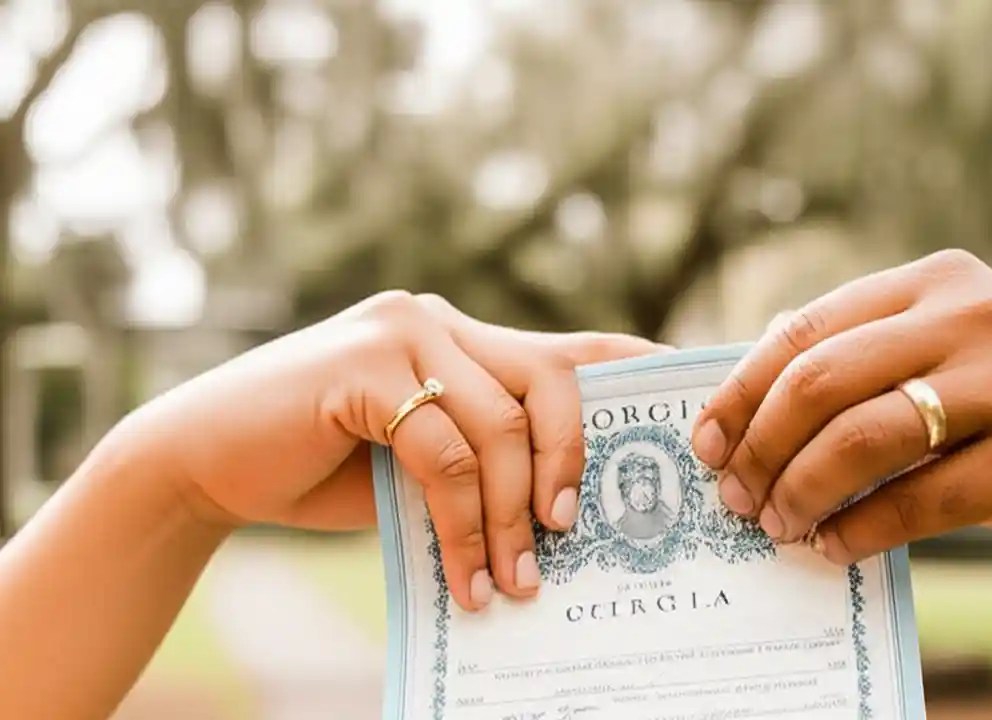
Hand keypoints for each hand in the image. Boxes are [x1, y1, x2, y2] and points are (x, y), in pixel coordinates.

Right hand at [124, 291, 661, 608]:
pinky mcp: (365, 364)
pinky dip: (463, 523)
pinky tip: (466, 576)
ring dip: (512, 518)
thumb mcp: (419, 461)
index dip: (633, 368)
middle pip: (553, 381)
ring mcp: (403, 331)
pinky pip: (445, 452)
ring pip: (501, 425)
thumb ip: (479, 460)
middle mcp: (440, 319)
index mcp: (463, 338)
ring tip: (515, 585)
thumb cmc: (323, 467)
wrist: (207, 461)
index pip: (569, 348)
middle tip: (566, 540)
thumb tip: (561, 516)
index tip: (687, 400)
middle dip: (569, 467)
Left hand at [690, 250, 991, 577]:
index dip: (743, 389)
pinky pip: (913, 501)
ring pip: (859, 440)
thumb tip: (742, 393)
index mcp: (937, 281)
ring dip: (800, 491)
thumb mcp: (945, 353)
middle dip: (761, 446)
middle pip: (821, 381)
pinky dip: (856, 531)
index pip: (808, 329)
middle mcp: (973, 316)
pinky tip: (832, 547)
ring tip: (778, 523)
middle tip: (734, 494)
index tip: (706, 440)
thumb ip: (858, 355)